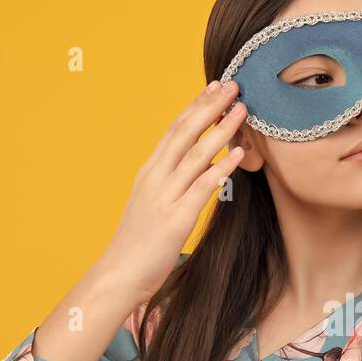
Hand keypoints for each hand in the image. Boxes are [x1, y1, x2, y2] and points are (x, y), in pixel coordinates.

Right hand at [98, 79, 246, 298]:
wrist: (119, 275)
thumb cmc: (140, 244)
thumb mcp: (154, 204)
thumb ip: (174, 182)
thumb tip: (202, 164)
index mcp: (149, 173)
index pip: (174, 130)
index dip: (195, 106)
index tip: (214, 87)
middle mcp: (155, 179)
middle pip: (184, 134)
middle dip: (209, 107)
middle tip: (233, 85)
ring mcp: (164, 198)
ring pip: (195, 155)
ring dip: (221, 130)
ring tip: (242, 111)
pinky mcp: (175, 220)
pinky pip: (201, 188)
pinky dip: (220, 168)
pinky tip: (238, 154)